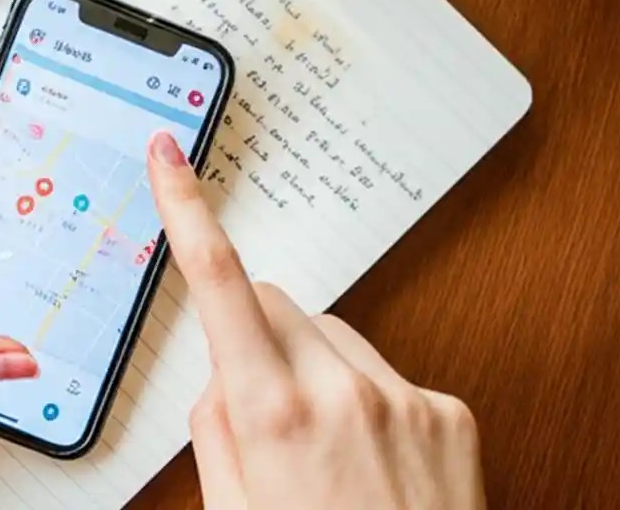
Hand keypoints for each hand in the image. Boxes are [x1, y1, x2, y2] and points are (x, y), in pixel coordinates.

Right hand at [146, 131, 484, 509]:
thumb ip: (215, 433)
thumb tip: (221, 379)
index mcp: (274, 415)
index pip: (219, 284)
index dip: (186, 212)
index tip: (170, 161)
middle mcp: (343, 391)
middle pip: (274, 304)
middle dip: (253, 334)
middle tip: (257, 403)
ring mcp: (404, 397)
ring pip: (331, 334)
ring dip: (312, 368)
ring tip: (323, 448)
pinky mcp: (448, 409)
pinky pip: (385, 371)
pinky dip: (365, 397)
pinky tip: (371, 459)